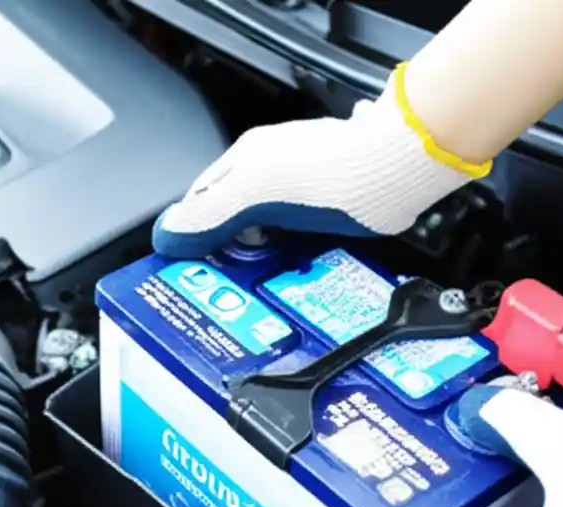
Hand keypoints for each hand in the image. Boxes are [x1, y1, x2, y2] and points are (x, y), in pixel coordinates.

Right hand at [152, 65, 490, 258]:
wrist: (393, 169)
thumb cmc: (328, 171)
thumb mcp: (252, 191)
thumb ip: (209, 213)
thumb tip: (168, 234)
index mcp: (247, 160)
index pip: (202, 199)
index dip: (191, 232)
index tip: (184, 266)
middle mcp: (274, 170)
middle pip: (235, 215)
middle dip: (225, 248)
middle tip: (217, 286)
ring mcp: (306, 189)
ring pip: (268, 229)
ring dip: (259, 257)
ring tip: (251, 289)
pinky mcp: (336, 210)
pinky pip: (302, 240)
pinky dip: (291, 258)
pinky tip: (291, 275)